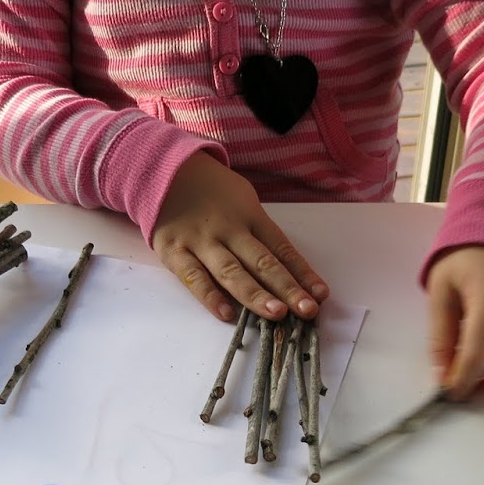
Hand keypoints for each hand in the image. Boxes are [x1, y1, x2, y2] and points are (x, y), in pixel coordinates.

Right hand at [152, 152, 328, 321]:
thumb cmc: (210, 190)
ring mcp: (201, 242)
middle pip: (262, 262)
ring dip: (255, 295)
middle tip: (307, 310)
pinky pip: (194, 277)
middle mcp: (229, 229)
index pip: (282, 248)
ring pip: (231, 272)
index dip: (302, 273)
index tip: (321, 295)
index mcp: (250, 216)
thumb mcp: (242, 199)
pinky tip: (227, 314)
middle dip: (287, 288)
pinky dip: (210, 296)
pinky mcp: (174, 252)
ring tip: (276, 314)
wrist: (162, 170)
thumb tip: (285, 268)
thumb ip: (259, 231)